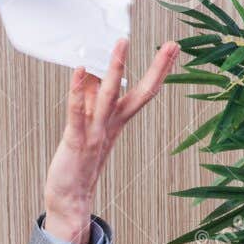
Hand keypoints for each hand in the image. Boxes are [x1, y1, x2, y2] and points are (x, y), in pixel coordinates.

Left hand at [41, 37, 179, 243]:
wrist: (69, 200)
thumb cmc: (78, 162)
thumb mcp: (88, 126)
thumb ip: (90, 101)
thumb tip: (91, 73)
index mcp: (116, 122)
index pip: (144, 92)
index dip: (160, 70)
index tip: (174, 48)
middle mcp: (110, 125)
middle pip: (138, 92)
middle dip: (157, 68)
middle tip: (174, 44)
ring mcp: (95, 133)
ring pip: (108, 96)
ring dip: (116, 69)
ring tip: (123, 43)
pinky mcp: (75, 141)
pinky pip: (77, 113)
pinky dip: (77, 92)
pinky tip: (79, 70)